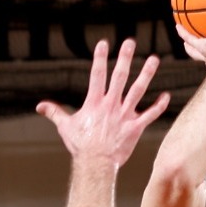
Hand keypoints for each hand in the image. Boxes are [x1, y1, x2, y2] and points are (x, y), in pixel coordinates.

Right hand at [36, 38, 168, 168]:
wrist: (95, 164)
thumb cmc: (80, 146)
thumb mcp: (66, 127)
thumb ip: (55, 113)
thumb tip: (40, 106)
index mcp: (94, 102)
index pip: (97, 75)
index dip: (100, 58)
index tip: (104, 43)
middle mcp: (111, 105)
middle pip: (119, 77)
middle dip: (125, 58)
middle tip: (130, 42)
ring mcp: (125, 115)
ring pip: (138, 90)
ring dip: (147, 74)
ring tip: (154, 59)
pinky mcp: (135, 128)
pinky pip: (150, 115)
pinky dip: (159, 106)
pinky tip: (166, 95)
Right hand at [175, 24, 205, 72]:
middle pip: (203, 55)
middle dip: (199, 50)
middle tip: (197, 42)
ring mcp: (205, 50)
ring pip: (193, 47)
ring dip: (188, 41)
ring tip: (183, 31)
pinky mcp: (201, 44)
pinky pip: (189, 37)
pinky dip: (183, 32)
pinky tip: (177, 24)